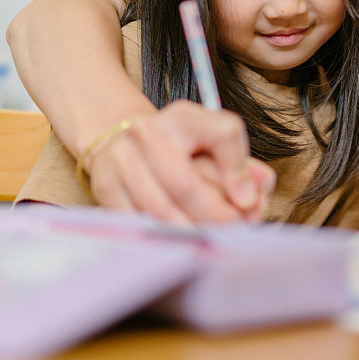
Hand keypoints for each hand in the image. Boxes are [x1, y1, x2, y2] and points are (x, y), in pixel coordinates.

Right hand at [85, 100, 274, 223]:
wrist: (122, 140)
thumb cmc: (179, 147)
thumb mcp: (212, 142)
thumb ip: (240, 167)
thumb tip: (253, 197)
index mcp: (185, 117)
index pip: (223, 134)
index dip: (240, 171)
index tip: (250, 203)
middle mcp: (149, 133)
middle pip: (187, 184)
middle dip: (214, 216)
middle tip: (232, 232)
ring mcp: (122, 159)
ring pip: (160, 209)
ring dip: (190, 232)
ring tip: (209, 240)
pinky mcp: (105, 186)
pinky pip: (138, 220)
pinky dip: (163, 236)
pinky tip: (180, 241)